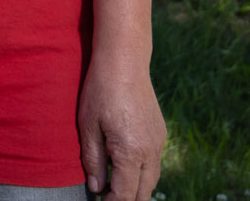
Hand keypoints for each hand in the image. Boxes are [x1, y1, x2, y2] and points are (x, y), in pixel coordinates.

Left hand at [76, 57, 164, 198]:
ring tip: (115, 184)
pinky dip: (143, 171)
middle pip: (144, 192)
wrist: (125, 63)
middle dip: (127, 199)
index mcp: (131, 153)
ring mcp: (159, 142)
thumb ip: (92, 161)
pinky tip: (126, 165)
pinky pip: (155, 162)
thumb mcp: (88, 126)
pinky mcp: (161, 133)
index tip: (100, 200)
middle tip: (107, 195)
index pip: (126, 194)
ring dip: (137, 187)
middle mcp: (150, 152)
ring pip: (152, 179)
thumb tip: (97, 189)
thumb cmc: (101, 92)